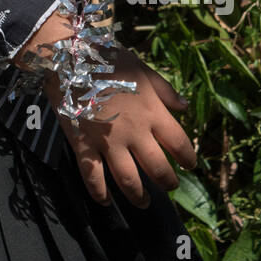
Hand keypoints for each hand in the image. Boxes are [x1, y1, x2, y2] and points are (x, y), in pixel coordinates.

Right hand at [40, 44, 195, 207]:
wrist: (70, 58)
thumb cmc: (109, 59)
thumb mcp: (142, 69)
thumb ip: (165, 90)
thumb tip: (185, 107)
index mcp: (152, 112)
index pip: (179, 143)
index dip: (187, 158)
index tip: (190, 165)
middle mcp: (134, 132)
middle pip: (158, 168)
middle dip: (167, 182)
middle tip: (170, 187)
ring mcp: (108, 142)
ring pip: (129, 180)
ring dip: (138, 196)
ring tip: (143, 202)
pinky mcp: (84, 145)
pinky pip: (93, 177)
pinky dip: (99, 193)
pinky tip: (105, 201)